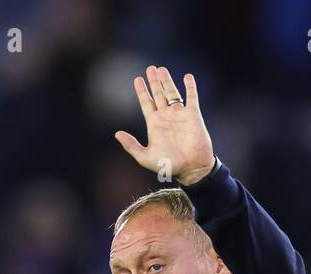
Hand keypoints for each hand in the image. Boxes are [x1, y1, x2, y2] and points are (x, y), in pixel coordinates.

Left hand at [114, 65, 214, 185]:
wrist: (191, 168)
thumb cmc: (169, 165)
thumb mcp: (145, 157)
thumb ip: (131, 145)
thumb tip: (117, 134)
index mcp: (154, 124)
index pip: (146, 103)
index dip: (142, 91)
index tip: (137, 79)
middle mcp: (166, 117)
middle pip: (158, 94)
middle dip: (154, 82)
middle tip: (150, 68)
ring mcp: (180, 115)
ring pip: (172, 93)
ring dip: (167, 81)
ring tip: (162, 70)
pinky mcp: (193, 115)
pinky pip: (192, 97)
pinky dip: (190, 87)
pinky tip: (187, 77)